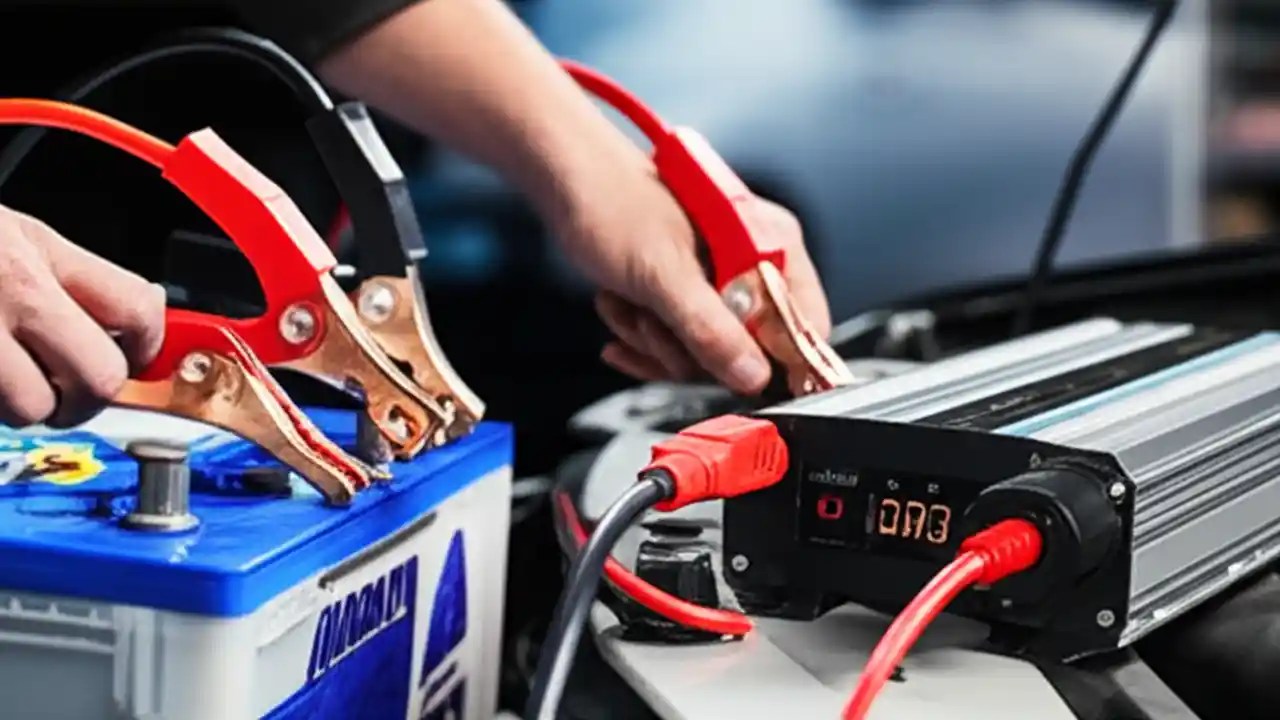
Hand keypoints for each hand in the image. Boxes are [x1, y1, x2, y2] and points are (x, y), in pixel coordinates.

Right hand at [0, 205, 164, 427]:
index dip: (148, 344)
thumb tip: (135, 315)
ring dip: (30, 407)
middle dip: (91, 394)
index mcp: (40, 251)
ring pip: (35, 408)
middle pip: (100, 376)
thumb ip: (72, 274)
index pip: (139, 308)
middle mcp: (16, 291)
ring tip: (14, 383)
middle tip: (71, 390)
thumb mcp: (15, 232)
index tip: (138, 356)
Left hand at [554, 170, 829, 395]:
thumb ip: (710, 329)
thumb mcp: (664, 275)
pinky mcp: (685, 293)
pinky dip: (642, 333)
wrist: (567, 179)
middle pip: (749, 350)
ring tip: (630, 304)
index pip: (805, 325)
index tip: (737, 377)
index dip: (777, 360)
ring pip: (706, 350)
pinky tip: (619, 309)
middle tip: (655, 321)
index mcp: (770, 245)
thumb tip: (752, 375)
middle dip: (688, 347)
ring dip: (655, 338)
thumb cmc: (613, 201)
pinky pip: (677, 341)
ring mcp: (717, 281)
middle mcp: (751, 263)